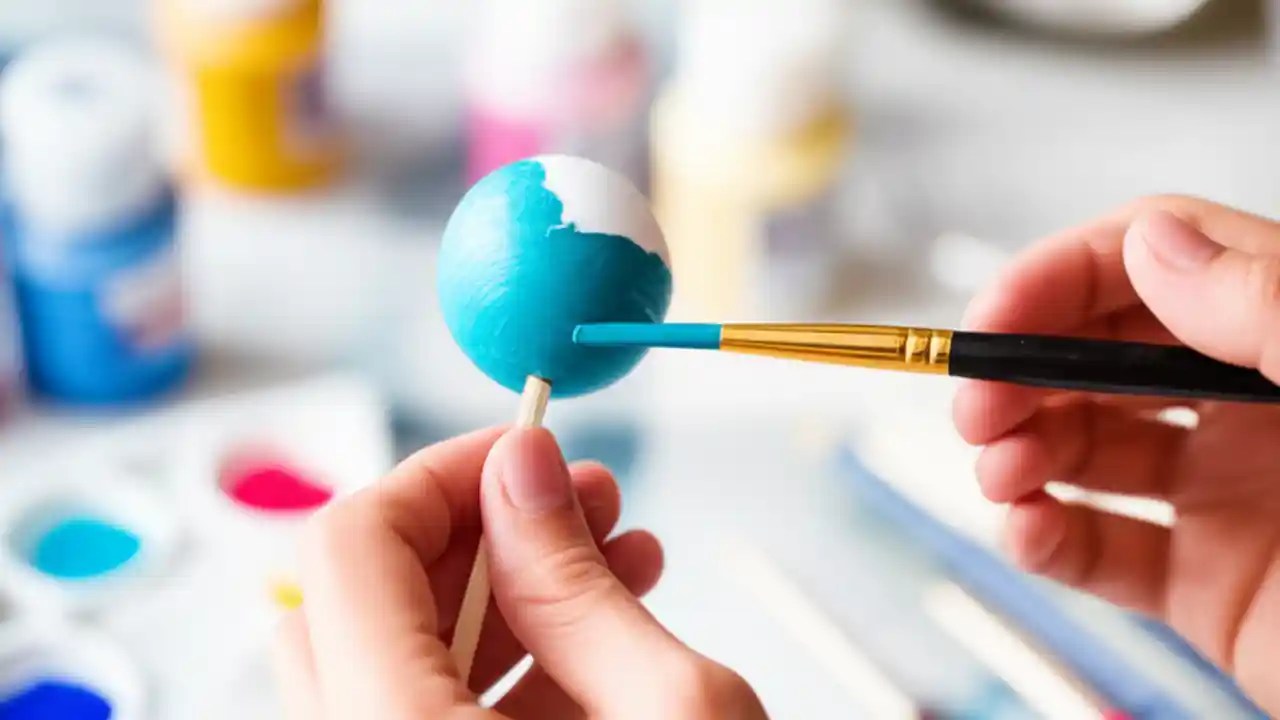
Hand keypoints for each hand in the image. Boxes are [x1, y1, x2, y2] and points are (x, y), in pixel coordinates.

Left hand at [274, 426, 765, 718]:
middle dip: (475, 529)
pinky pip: (427, 708)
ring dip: (499, 591)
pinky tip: (606, 629)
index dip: (439, 473)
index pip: (349, 550)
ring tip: (618, 558)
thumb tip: (524, 465)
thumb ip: (575, 582)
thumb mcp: (673, 707)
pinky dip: (505, 661)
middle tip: (577, 503)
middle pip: (355, 597)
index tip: (525, 450)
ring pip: (392, 654)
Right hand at [954, 196, 1279, 712]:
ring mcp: (1228, 497)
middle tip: (978, 404)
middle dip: (1021, 370)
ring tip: (1001, 471)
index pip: (1154, 265)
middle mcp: (1255, 407)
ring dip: (1021, 449)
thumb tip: (1155, 244)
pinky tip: (1028, 527)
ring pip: (1087, 448)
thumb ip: (1273, 309)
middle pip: (1099, 354)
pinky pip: (1102, 550)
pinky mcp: (1207, 587)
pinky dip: (1045, 536)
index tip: (994, 318)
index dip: (1058, 278)